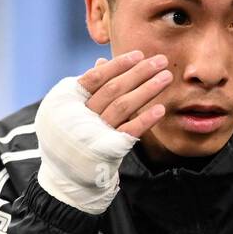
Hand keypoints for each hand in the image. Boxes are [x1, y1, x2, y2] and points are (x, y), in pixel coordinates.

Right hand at [35, 50, 170, 212]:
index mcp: (71, 102)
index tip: (138, 55)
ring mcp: (95, 133)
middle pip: (113, 89)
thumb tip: (101, 62)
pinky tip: (161, 109)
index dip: (118, 65)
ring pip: (123, 106)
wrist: (66, 178)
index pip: (95, 77)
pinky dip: (145, 119)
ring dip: (147, 90)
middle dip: (139, 73)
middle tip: (161, 61)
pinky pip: (129, 132)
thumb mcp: (71, 110)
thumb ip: (88, 88)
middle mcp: (82, 116)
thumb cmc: (70, 138)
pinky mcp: (108, 150)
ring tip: (166, 78)